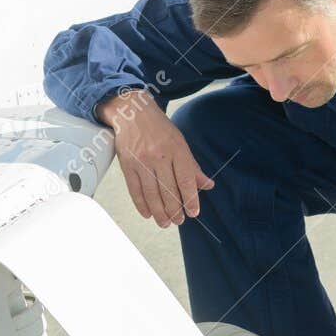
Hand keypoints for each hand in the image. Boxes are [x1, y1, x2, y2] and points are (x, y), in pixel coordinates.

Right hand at [98, 89, 213, 227]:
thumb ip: (193, 167)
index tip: (194, 212)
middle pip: (168, 190)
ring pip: (151, 194)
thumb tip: (208, 185)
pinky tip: (148, 214)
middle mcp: (159, 156)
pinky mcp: (127, 165)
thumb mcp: (181, 143)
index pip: (185, 180)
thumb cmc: (160, 129)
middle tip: (179, 221)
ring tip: (165, 223)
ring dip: (159, 212)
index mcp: (176, 150)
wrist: (133, 112)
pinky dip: (141, 205)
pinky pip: (135, 190)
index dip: (191, 199)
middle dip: (175, 210)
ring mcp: (141, 161)